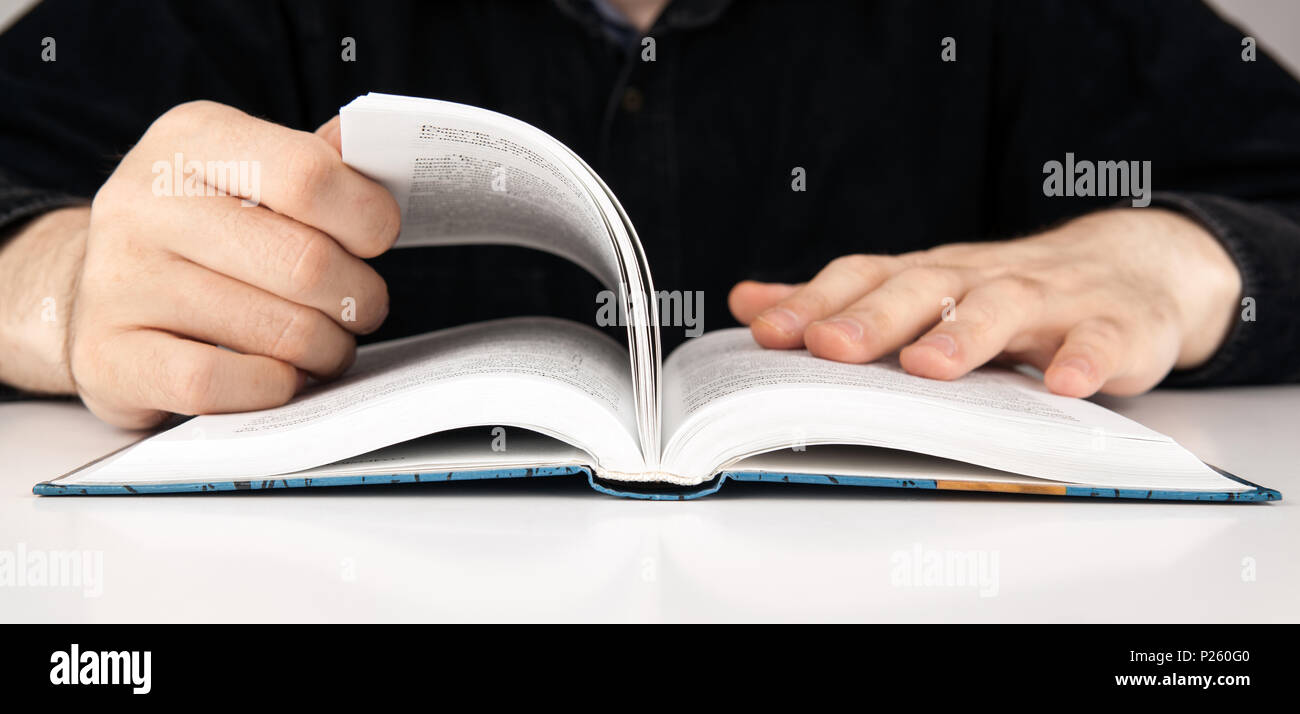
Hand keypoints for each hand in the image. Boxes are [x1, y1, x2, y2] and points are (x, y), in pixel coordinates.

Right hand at [57, 101, 399, 427]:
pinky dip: (270, 387)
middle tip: (364, 309)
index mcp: (192, 139)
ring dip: (326, 350)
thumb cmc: (204, 235)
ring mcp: (118, 278)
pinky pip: (216, 382)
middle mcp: (143, 200)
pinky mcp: (108, 355)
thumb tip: (374, 149)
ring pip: (276, 330)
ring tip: (328, 347)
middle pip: (305, 263)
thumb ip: (317, 165)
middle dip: (359, 298)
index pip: (309, 174)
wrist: (100, 294)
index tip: (377, 241)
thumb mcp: (252, 177)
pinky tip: (280, 377)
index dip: (368, 219)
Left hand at [729, 209, 1241, 396]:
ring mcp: (1050, 298)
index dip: (815, 303)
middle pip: (924, 288)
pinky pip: (1100, 339)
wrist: (1132, 265)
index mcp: (932, 274)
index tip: (767, 332)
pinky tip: (1065, 384)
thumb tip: (746, 304)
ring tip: (927, 365)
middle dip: (874, 317)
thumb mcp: (920, 288)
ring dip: (965, 334)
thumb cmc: (1005, 289)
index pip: (865, 278)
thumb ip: (837, 301)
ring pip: (1004, 307)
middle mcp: (981, 277)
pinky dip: (1085, 359)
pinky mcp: (1113, 325)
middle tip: (829, 346)